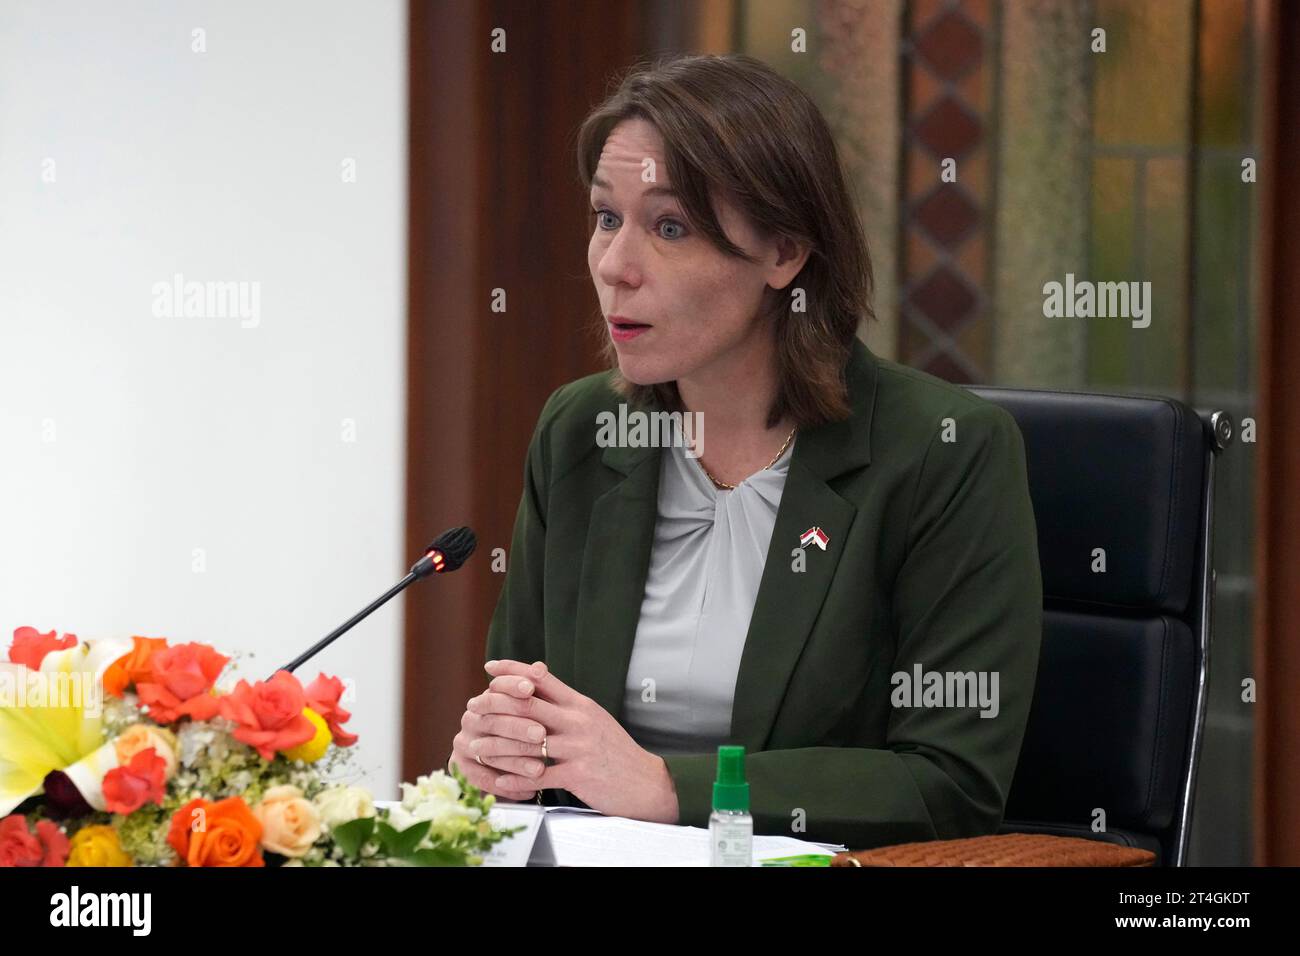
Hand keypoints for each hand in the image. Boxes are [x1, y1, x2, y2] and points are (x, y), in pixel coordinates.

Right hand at [449, 666, 550, 801]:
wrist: (510, 761)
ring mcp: (464, 745)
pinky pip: (483, 780)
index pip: (495, 690)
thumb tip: (540, 666)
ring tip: (540, 768)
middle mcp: (470, 720)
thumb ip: (535, 688)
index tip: (531, 688)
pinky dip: (508, 786)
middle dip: (518, 727)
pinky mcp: (463, 770)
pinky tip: (529, 790)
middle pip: (491, 721)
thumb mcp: (532, 708)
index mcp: (484, 700)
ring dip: (515, 761)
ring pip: (488, 752)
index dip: (511, 686)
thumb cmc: (528, 727)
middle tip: (541, 733)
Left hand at [481, 659, 679, 823]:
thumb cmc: (616, 751)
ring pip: (528, 741)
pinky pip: (540, 775)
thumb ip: (565, 700)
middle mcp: (578, 720)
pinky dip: (516, 778)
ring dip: (497, 745)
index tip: (489, 668)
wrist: (646, 782)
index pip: (542, 678)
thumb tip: (538, 673)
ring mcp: (578, 747)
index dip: (513, 670)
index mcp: (580, 704)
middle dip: (495, 705)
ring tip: (476, 747)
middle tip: (472, 708)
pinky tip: (499, 780)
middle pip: (528, 705)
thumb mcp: (594, 717)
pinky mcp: (579, 774)